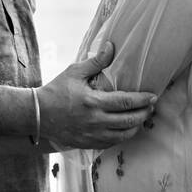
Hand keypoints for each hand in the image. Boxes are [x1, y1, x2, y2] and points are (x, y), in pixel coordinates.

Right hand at [37, 41, 155, 149]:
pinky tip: (126, 129)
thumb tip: (111, 47)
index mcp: (93, 102)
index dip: (142, 100)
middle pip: (129, 121)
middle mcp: (95, 121)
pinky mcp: (88, 144)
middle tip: (152, 107)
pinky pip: (112, 143)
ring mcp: (92, 135)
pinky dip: (122, 136)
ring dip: (136, 127)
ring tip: (142, 117)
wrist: (38, 115)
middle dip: (144, 114)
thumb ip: (95, 62)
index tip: (153, 96)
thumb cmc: (56, 90)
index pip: (125, 102)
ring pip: (123, 136)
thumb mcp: (74, 72)